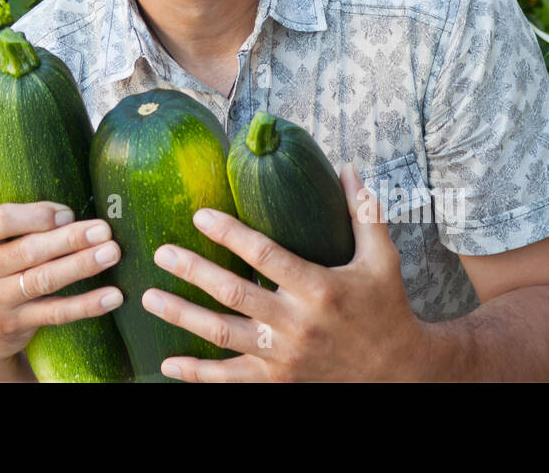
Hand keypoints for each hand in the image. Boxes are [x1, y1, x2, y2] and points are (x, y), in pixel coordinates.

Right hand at [0, 173, 124, 379]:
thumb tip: (5, 145)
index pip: (1, 221)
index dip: (36, 216)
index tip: (67, 211)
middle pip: (28, 252)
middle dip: (69, 240)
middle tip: (104, 228)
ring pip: (43, 281)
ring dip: (81, 266)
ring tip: (112, 253)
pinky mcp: (15, 324)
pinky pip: (55, 314)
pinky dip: (86, 306)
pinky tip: (113, 296)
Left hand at [141, 164, 428, 380]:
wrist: (400, 373)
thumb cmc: (387, 308)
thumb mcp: (382, 259)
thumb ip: (364, 213)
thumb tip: (347, 167)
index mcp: (319, 287)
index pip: (265, 255)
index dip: (230, 234)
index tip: (200, 215)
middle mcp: (297, 323)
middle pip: (234, 294)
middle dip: (193, 271)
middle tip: (161, 252)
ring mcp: (284, 356)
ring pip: (223, 335)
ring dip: (182, 316)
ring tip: (148, 297)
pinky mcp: (278, 381)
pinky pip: (230, 379)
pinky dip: (197, 374)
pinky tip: (168, 363)